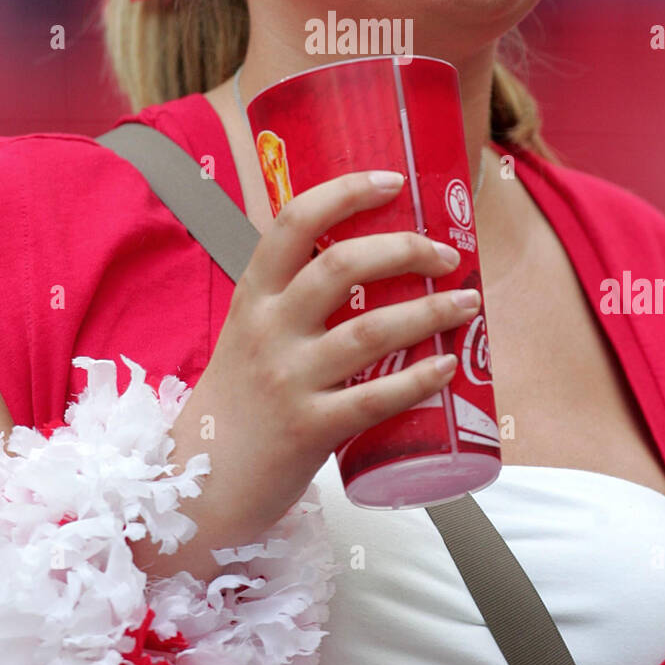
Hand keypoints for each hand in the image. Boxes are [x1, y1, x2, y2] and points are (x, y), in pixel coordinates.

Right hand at [169, 169, 478, 552]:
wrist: (196, 484)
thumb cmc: (237, 402)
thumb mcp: (250, 333)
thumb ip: (293, 300)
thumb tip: (367, 262)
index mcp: (254, 296)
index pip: (294, 222)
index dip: (345, 192)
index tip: (392, 181)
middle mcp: (269, 329)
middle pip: (342, 266)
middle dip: (405, 249)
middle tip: (447, 255)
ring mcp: (288, 379)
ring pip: (370, 330)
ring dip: (429, 311)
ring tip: (468, 302)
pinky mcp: (308, 430)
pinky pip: (375, 398)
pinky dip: (419, 379)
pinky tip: (449, 366)